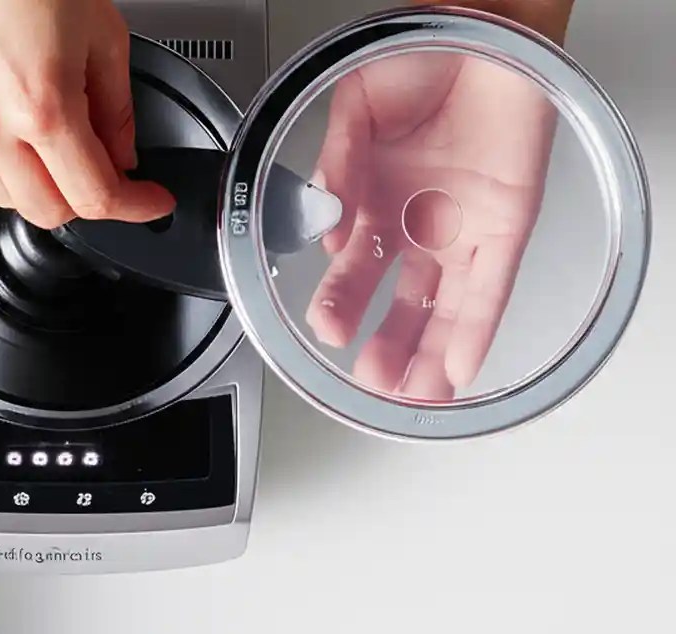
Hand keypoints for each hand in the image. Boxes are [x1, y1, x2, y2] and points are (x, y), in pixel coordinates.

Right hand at [0, 0, 174, 228]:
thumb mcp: (102, 33)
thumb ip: (116, 107)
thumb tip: (121, 153)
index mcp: (42, 107)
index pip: (94, 195)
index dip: (133, 207)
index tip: (148, 201)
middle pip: (46, 212)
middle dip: (86, 201)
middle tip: (107, 175)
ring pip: (2, 198)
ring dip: (39, 189)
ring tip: (58, 153)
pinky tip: (14, 143)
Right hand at [305, 52, 558, 400]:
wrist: (482, 24)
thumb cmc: (420, 53)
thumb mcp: (355, 105)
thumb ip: (338, 163)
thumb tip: (328, 222)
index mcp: (374, 196)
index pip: (354, 267)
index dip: (340, 302)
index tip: (326, 331)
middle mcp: (418, 218)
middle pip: (401, 299)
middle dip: (385, 345)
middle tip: (370, 380)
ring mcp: (464, 225)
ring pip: (446, 306)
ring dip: (428, 352)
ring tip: (410, 395)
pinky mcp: (509, 223)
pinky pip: (493, 288)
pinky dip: (476, 329)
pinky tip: (460, 367)